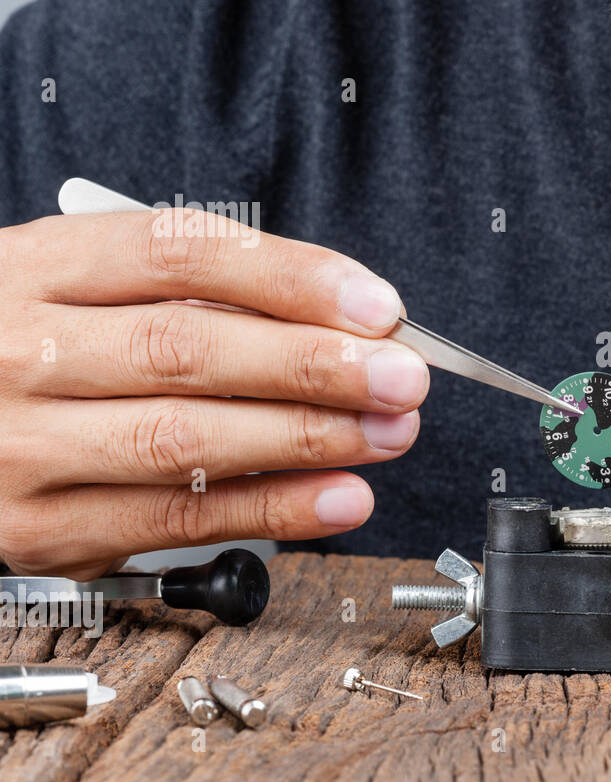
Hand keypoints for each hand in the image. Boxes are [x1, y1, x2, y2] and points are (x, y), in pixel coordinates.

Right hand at [0, 209, 428, 578]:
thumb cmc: (29, 341)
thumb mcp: (83, 283)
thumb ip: (197, 293)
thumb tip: (342, 324)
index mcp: (40, 266)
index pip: (180, 253)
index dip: (292, 278)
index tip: (378, 306)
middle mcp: (23, 351)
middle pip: (188, 349)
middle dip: (315, 365)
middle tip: (402, 376)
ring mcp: (24, 445)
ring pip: (186, 440)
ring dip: (307, 439)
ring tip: (387, 432)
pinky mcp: (40, 527)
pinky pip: (175, 521)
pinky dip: (272, 511)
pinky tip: (338, 497)